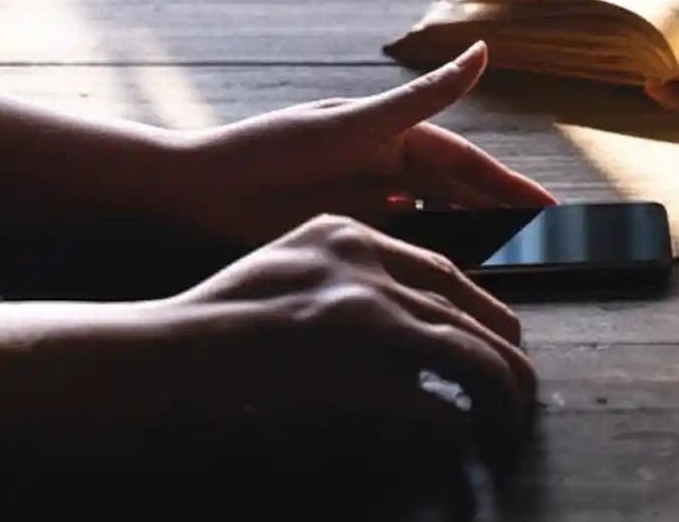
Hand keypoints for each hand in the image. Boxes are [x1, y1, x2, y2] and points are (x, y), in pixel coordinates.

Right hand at [160, 213, 535, 446]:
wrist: (159, 358)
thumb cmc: (210, 327)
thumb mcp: (284, 274)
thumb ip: (343, 286)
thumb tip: (398, 323)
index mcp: (348, 235)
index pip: (445, 268)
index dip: (480, 306)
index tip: (501, 333)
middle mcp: (371, 265)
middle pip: (473, 309)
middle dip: (506, 352)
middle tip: (520, 385)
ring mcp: (374, 313)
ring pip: (477, 353)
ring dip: (504, 392)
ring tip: (511, 421)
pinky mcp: (369, 369)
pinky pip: (447, 401)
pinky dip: (467, 424)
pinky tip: (472, 442)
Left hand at [180, 41, 555, 244]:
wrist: (199, 190)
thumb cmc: (271, 148)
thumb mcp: (354, 123)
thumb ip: (421, 97)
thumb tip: (482, 53)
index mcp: (391, 134)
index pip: (465, 163)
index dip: (508, 185)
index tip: (549, 207)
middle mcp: (384, 165)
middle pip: (456, 192)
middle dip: (499, 212)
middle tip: (543, 241)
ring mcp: (366, 198)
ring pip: (434, 218)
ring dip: (470, 233)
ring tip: (508, 258)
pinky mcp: (344, 226)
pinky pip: (401, 240)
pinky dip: (428, 251)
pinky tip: (449, 267)